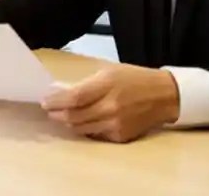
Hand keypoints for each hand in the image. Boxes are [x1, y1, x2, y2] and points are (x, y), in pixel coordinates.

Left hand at [41, 64, 180, 142]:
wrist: (164, 96)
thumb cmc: (134, 79)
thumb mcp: (109, 72)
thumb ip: (86, 84)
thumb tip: (62, 93)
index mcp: (107, 86)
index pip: (73, 98)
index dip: (56, 102)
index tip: (45, 101)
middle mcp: (110, 107)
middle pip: (73, 116)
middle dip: (57, 114)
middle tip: (50, 110)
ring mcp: (116, 124)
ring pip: (81, 128)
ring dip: (68, 122)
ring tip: (62, 115)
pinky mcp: (120, 136)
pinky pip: (95, 134)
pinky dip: (85, 128)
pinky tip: (83, 121)